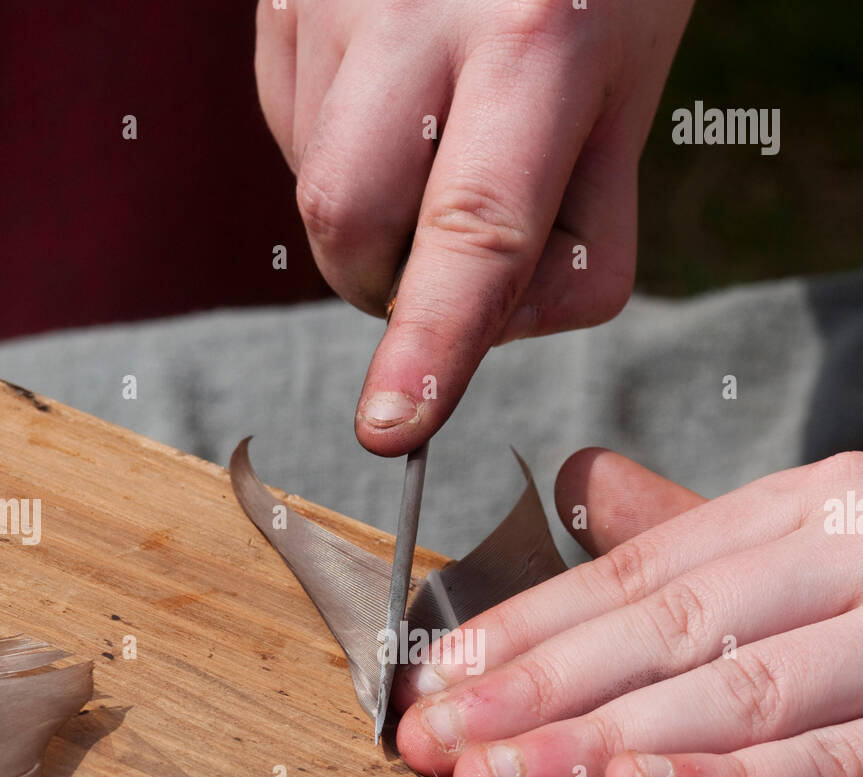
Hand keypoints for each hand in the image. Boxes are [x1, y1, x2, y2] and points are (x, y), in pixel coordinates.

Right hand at [255, 0, 692, 454]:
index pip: (475, 232)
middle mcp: (420, 15)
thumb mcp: (631, 101)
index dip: (430, 344)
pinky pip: (287, 129)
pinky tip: (393, 92)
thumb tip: (483, 336)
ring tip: (434, 126)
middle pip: (351, 222)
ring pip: (311, 185)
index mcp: (536, 45)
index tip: (390, 431)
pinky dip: (338, 150)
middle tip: (449, 241)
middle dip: (385, 281)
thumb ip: (581, 242)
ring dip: (367, 212)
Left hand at [394, 448, 862, 776]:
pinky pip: (827, 773)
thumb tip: (578, 477)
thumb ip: (692, 533)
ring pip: (735, 697)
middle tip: (433, 740)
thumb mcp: (803, 544)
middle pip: (670, 630)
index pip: (641, 574)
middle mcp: (843, 560)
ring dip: (602, 744)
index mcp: (804, 512)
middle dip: (539, 689)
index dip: (528, 629)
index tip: (434, 678)